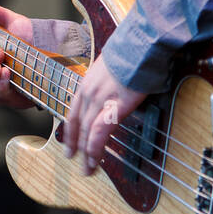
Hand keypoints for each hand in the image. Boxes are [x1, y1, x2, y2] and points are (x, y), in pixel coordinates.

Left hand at [62, 53, 144, 175]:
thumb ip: (111, 79)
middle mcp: (89, 91)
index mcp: (89, 81)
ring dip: (86, 152)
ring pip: (87, 131)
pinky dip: (95, 148)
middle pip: (78, 124)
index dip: (71, 129)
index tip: (70, 142)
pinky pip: (100, 133)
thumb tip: (119, 86)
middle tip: (76, 161)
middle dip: (76, 145)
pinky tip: (95, 160)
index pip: (74, 110)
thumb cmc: (134, 51)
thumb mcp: (113, 64)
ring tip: (88, 169)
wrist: (142, 44)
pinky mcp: (114, 106)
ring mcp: (100, 99)